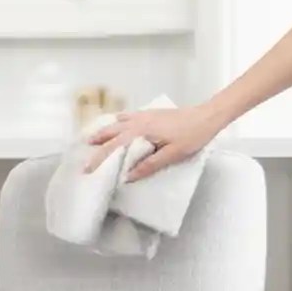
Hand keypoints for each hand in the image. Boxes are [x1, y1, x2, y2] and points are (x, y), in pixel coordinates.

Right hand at [84, 105, 229, 180]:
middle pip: (111, 132)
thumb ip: (149, 165)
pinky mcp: (152, 114)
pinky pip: (128, 117)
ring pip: (118, 122)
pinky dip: (118, 121)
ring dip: (105, 130)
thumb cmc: (193, 135)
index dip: (99, 158)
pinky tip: (118, 123)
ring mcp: (145, 115)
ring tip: (93, 137)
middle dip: (97, 141)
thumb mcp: (172, 154)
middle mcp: (139, 121)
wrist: (208, 116)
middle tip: (83, 150)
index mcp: (141, 131)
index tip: (87, 169)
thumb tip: (128, 177)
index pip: (114, 146)